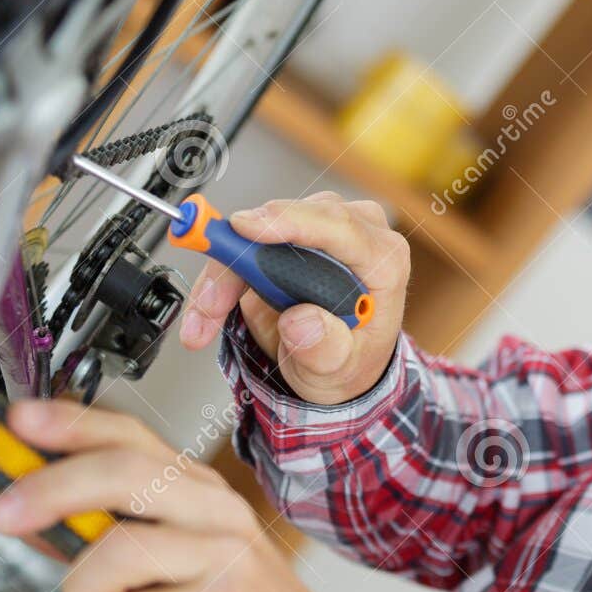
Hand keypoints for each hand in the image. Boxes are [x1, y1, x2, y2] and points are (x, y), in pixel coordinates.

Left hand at [0, 398, 356, 591]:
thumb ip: (112, 537)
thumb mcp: (175, 566)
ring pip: (116, 551)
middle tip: (6, 514)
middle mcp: (216, 513)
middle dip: (50, 488)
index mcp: (200, 493)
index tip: (20, 421)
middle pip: (123, 472)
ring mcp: (223, 556)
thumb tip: (33, 518)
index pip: (133, 437)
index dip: (72, 423)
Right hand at [177, 191, 409, 404]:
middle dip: (240, 260)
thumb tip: (301, 321)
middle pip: (290, 223)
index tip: (246, 227)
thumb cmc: (349, 358)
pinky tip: (207, 309)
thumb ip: (325, 350)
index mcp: (385, 260)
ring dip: (224, 273)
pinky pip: (243, 241)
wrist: (337, 362)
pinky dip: (220, 274)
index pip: (340, 226)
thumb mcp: (342, 369)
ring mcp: (321, 228)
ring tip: (207, 319)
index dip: (290, 222)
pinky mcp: (288, 233)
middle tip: (211, 303)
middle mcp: (357, 233)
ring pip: (258, 230)